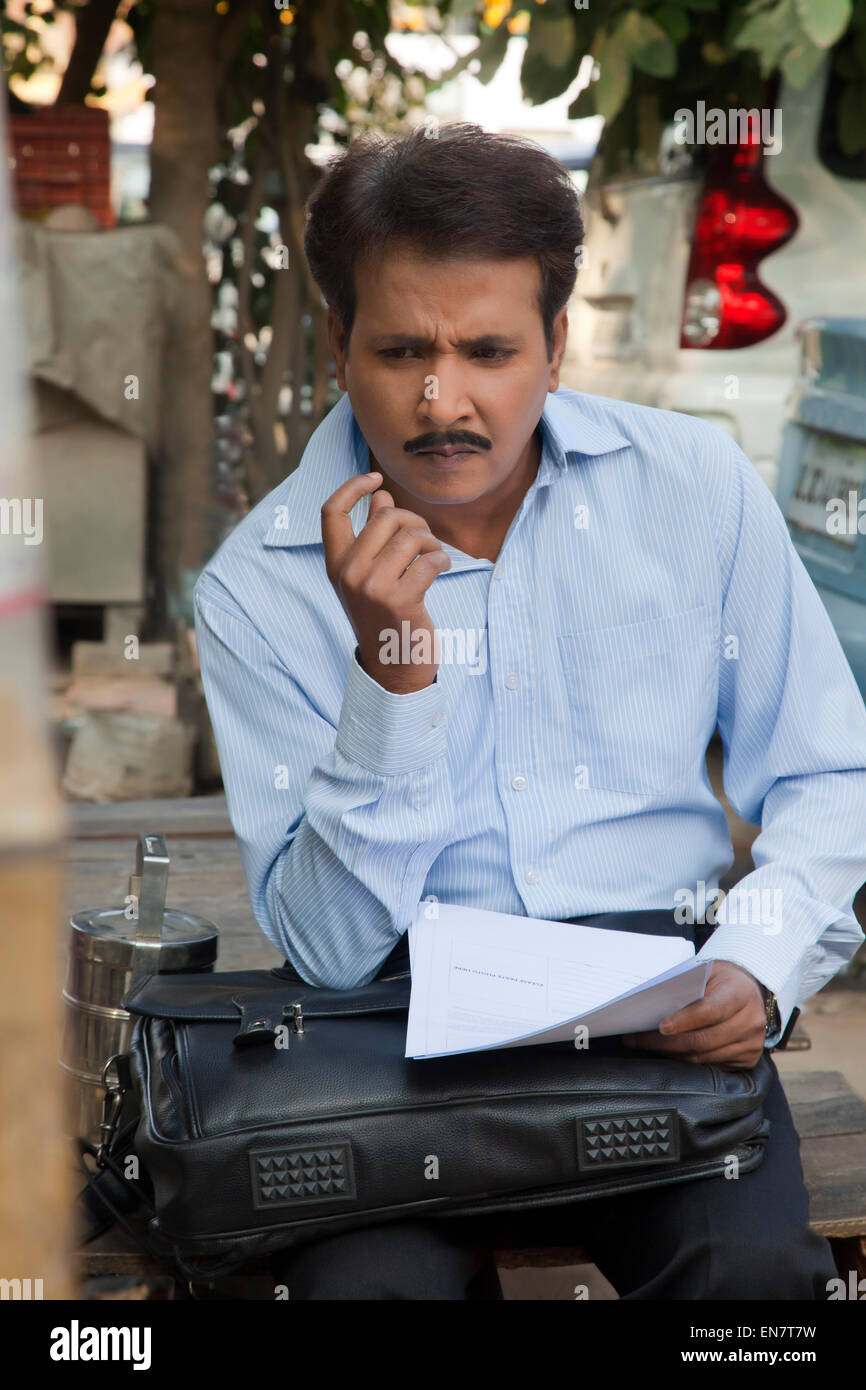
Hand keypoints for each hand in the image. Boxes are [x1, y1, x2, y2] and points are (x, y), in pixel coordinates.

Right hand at [321, 471, 450, 693]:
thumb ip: (373, 536)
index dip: (352, 487)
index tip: (376, 478)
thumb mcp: (371, 575)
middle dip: (414, 521)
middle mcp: (348, 573)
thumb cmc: (386, 616)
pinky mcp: (399, 600)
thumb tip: (381, 495)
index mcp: (336, 564)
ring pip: (411, 536)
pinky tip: (442, 570)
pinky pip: (430, 560)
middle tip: (426, 540)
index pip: (331, 512)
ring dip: (432, 543)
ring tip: (436, 557)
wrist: (394, 667)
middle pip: (386, 516)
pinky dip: (443, 561)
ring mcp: (371, 587)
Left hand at [622, 960, 766, 1068]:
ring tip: (649, 1047)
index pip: (711, 1010)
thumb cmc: (722, 980)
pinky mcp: (748, 1059)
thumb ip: (687, 986)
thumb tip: (654, 1003)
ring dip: (674, 1054)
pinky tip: (671, 1055)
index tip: (661, 1026)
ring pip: (705, 1057)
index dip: (685, 1020)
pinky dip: (688, 1062)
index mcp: (740, 993)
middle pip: (704, 1039)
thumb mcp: (708, 972)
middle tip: (640, 1040)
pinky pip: (712, 1066)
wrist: (749, 990)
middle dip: (668, 1043)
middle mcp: (751, 1020)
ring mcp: (751, 1043)